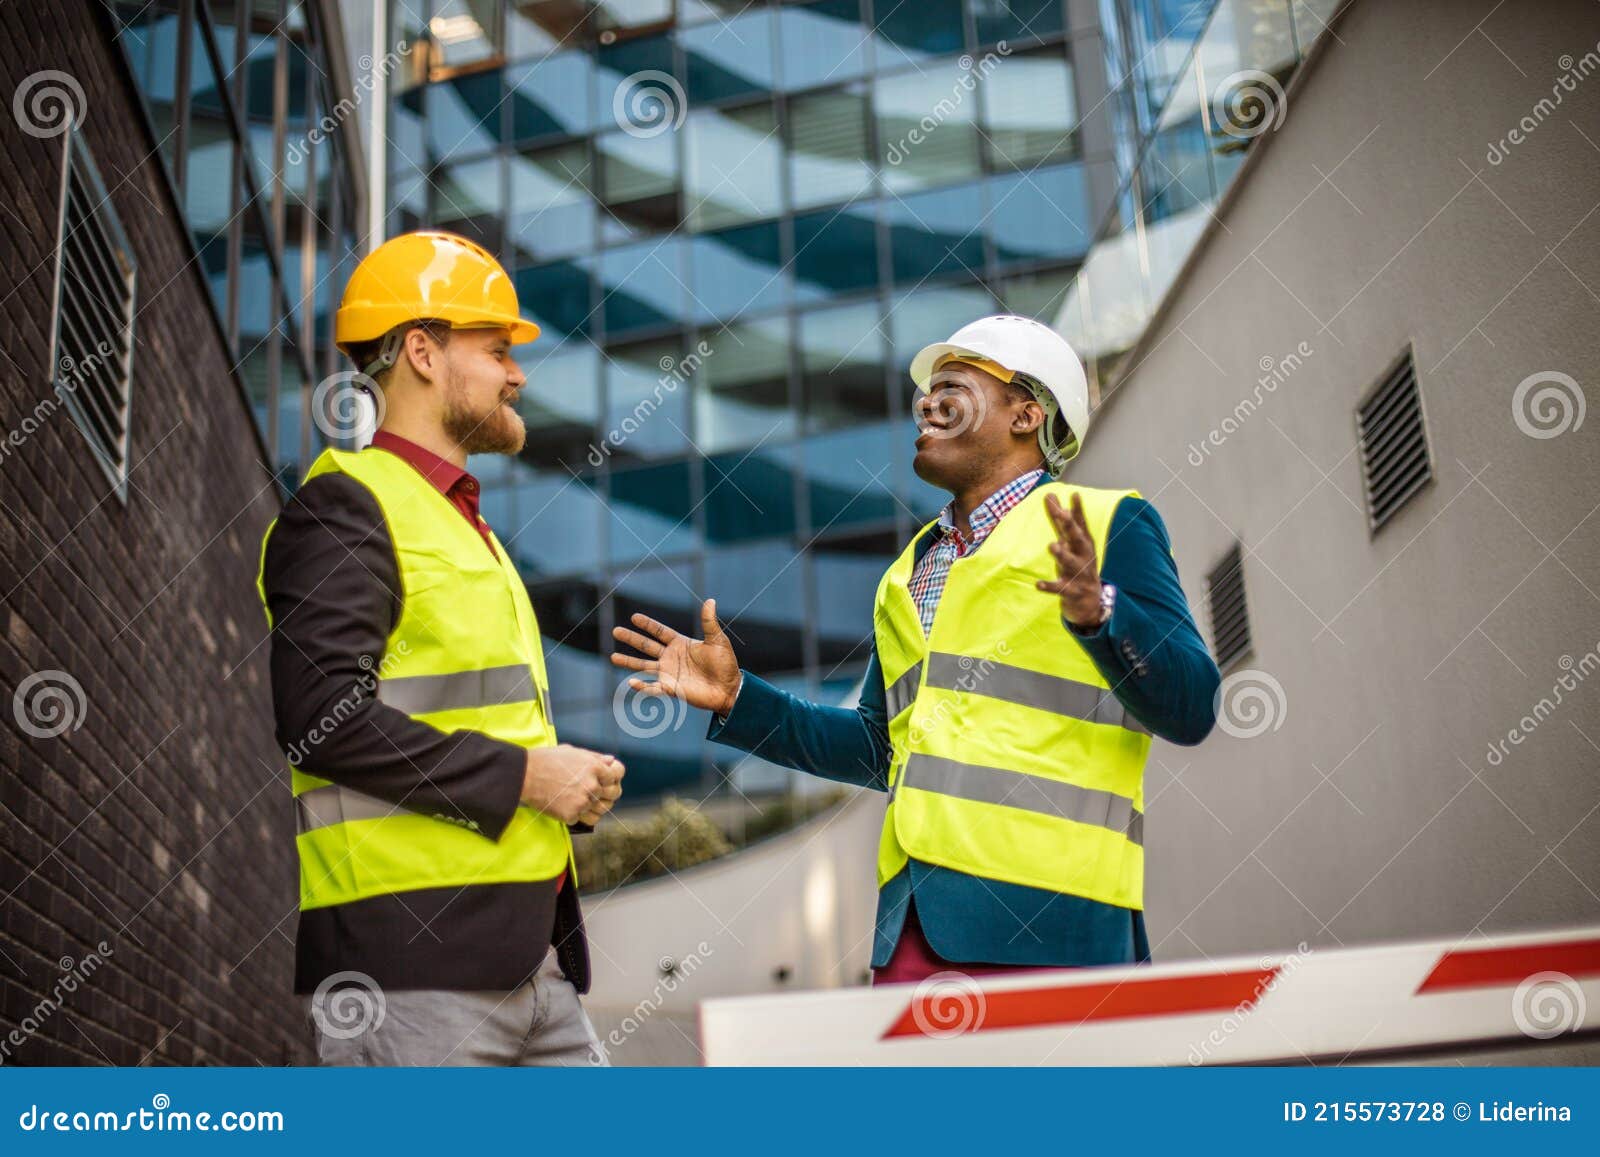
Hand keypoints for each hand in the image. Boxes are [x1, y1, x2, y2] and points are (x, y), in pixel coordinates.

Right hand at [520, 744, 624, 825]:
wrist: (524, 775)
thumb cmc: (546, 760)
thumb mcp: (572, 752)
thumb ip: (594, 757)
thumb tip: (610, 761)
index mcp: (594, 767)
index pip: (616, 775)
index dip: (611, 777)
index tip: (604, 780)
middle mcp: (592, 785)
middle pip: (612, 795)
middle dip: (606, 794)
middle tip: (595, 794)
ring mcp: (582, 801)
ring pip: (600, 811)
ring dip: (593, 808)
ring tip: (581, 803)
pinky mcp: (572, 815)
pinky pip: (583, 820)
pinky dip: (576, 816)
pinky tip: (566, 807)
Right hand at [609, 599, 740, 716]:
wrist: (728, 688)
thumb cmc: (725, 664)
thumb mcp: (717, 640)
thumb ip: (709, 622)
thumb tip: (710, 600)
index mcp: (681, 644)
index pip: (660, 632)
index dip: (647, 625)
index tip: (634, 617)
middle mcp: (671, 657)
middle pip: (647, 646)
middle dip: (631, 639)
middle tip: (615, 631)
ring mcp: (669, 673)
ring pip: (644, 666)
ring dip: (629, 662)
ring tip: (613, 657)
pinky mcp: (672, 688)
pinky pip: (654, 687)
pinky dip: (643, 686)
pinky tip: (631, 683)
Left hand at [1037, 492, 1104, 628]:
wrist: (1091, 602)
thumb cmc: (1078, 565)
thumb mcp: (1069, 543)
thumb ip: (1059, 520)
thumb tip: (1050, 494)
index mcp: (1083, 544)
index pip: (1080, 524)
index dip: (1078, 510)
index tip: (1075, 494)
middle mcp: (1083, 556)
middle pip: (1078, 540)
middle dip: (1071, 527)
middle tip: (1063, 514)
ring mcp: (1078, 574)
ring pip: (1070, 563)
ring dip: (1062, 555)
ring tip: (1052, 546)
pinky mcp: (1071, 591)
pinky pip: (1060, 588)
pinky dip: (1049, 587)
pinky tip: (1038, 584)